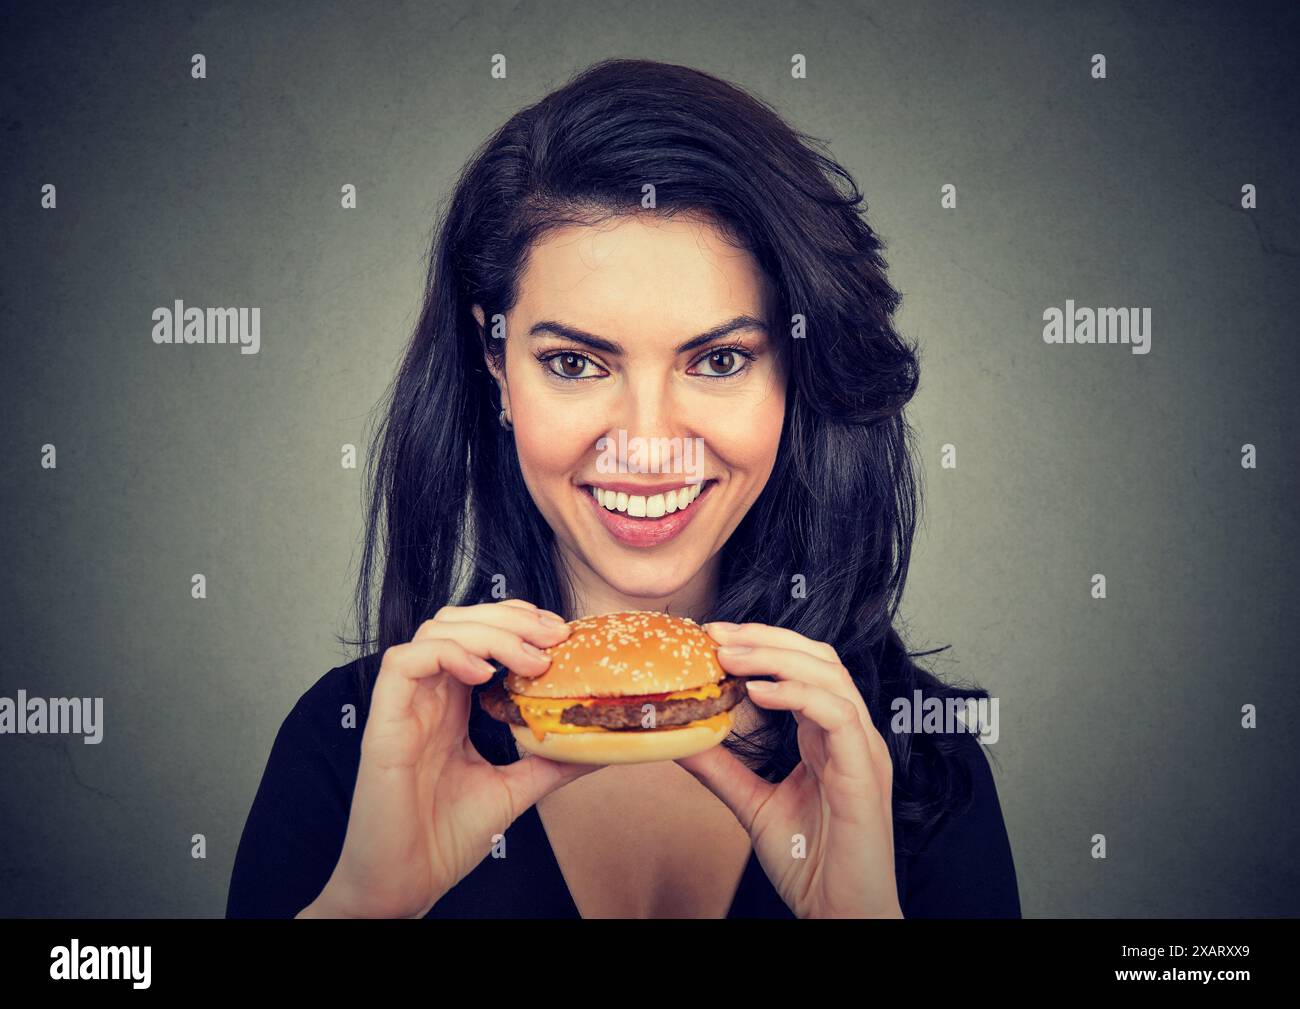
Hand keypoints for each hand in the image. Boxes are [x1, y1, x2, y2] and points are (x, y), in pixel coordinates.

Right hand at [306, 599, 600, 917]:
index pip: (479, 635)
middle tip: (553, 635)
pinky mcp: (382, 723)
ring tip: (529, 658)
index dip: (517, 622)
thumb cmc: (446, 838)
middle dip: (510, 617)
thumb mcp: (514, 789)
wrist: (406, 884)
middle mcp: (427, 697)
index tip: (560, 634)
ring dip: (488, 632)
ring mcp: (404, 706)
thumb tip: (601, 745)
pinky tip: (483, 673)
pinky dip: (447, 654)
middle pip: (459, 620)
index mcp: (452, 705)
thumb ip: (550, 762)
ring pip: (435, 630)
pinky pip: (404, 662)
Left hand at [674, 622, 902, 918]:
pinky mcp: (864, 773)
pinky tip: (759, 693)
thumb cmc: (810, 864)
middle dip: (766, 638)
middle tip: (716, 635)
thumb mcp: (754, 805)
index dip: (763, 644)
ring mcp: (862, 750)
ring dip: (776, 657)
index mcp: (831, 736)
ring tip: (730, 657)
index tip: (715, 637)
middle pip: (819, 658)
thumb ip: (722, 770)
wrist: (841, 914)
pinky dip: (797, 695)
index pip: (805, 666)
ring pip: (830, 675)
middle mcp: (852, 734)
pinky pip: (838, 715)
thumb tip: (678, 740)